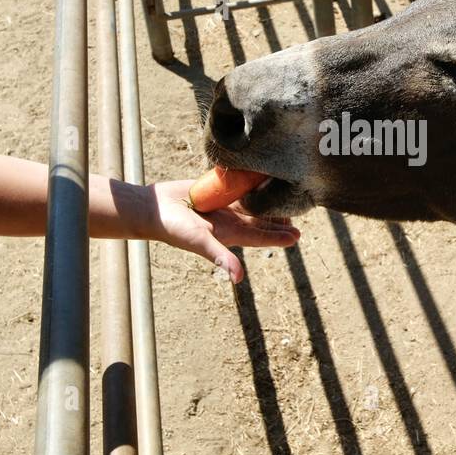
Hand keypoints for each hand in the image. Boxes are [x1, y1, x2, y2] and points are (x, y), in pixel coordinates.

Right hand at [149, 179, 299, 282]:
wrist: (153, 209)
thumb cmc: (174, 229)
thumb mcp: (200, 242)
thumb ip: (220, 257)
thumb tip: (239, 279)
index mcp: (230, 234)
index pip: (260, 236)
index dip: (279, 237)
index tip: (297, 236)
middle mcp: (230, 220)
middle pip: (261, 220)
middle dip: (280, 219)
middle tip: (301, 213)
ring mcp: (223, 205)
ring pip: (252, 202)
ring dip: (268, 200)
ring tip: (288, 194)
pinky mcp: (215, 190)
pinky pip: (237, 186)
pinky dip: (250, 183)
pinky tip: (264, 176)